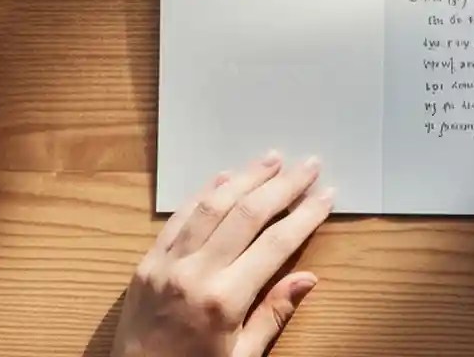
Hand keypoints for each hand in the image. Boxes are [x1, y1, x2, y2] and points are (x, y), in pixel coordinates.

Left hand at [112, 152, 332, 356]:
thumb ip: (273, 315)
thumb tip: (308, 278)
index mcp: (225, 300)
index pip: (275, 244)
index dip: (305, 216)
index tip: (326, 195)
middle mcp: (195, 273)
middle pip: (246, 215)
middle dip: (282, 186)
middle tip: (308, 164)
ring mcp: (167, 263)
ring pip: (211, 206)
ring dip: (244, 178)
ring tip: (271, 159)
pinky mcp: (146, 262)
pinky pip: (178, 218)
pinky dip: (202, 193)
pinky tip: (224, 177)